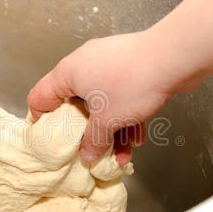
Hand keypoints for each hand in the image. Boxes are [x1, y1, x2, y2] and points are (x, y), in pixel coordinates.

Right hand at [27, 30, 199, 164]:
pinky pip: (119, 95)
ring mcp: (107, 63)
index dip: (42, 120)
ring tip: (123, 153)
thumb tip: (87, 154)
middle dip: (86, 130)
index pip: (40, 96)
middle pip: (74, 103)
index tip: (53, 139)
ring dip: (110, 128)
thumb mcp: (107, 120)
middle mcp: (83, 64)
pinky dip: (125, 115)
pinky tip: (139, 136)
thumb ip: (93, 140)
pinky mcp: (129, 65)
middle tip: (90, 148)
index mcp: (67, 73)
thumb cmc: (131, 83)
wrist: (172, 57)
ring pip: (101, 102)